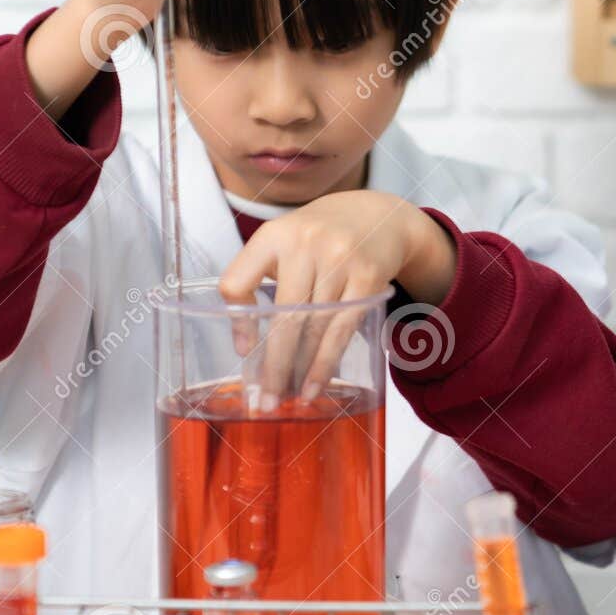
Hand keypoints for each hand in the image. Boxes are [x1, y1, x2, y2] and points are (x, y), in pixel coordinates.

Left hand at [218, 192, 455, 404]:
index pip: (238, 282)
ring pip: (315, 327)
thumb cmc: (319, 238)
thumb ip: (257, 283)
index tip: (245, 352)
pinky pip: (343, 329)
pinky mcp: (369, 277)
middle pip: (284, 316)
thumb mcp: (282, 246)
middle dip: (274, 364)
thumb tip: (245, 346)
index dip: (238, 322)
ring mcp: (341, 259)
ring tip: (290, 398)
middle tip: (266, 400)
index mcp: (273, 235)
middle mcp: (305, 243)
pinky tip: (316, 384)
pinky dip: (326, 362)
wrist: (377, 214)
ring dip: (301, 369)